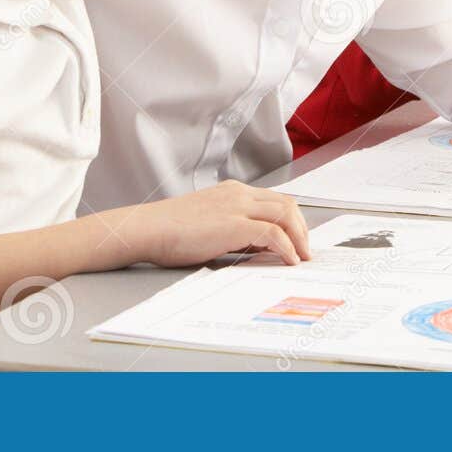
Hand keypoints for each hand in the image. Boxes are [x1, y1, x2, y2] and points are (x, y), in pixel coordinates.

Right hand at [126, 182, 310, 267]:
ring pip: (285, 215)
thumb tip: (261, 246)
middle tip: (305, 250)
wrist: (147, 229)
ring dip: (299, 237)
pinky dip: (286, 247)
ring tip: (302, 257)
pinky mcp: (234, 224)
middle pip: (287, 204)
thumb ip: (235, 228)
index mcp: (233, 192)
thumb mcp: (209, 223)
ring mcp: (237, 207)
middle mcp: (239, 194)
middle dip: (301, 228)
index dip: (291, 220)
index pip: (275, 200)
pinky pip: (273, 234)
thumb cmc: (169, 231)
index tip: (297, 239)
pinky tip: (289, 260)